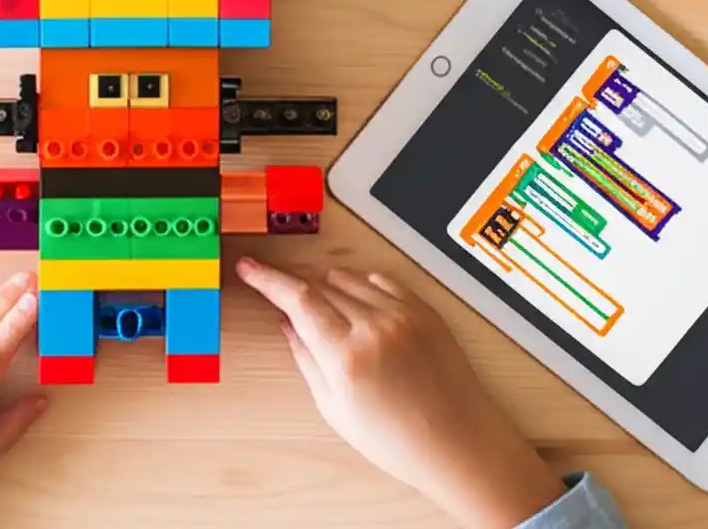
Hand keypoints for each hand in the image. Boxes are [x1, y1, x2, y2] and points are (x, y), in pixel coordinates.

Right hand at [237, 258, 563, 528]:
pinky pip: (381, 281)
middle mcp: (375, 327)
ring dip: (327, 286)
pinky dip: (361, 286)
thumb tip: (287, 324)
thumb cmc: (398, 438)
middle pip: (319, 285)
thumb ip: (306, 359)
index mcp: (347, 356)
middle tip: (282, 297)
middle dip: (295, 287)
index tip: (250, 268)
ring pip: (348, 278)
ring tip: (327, 316)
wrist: (457, 440)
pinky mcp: (424, 310)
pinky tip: (358, 307)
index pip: (297, 300)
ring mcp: (403, 314)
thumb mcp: (335, 409)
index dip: (268, 279)